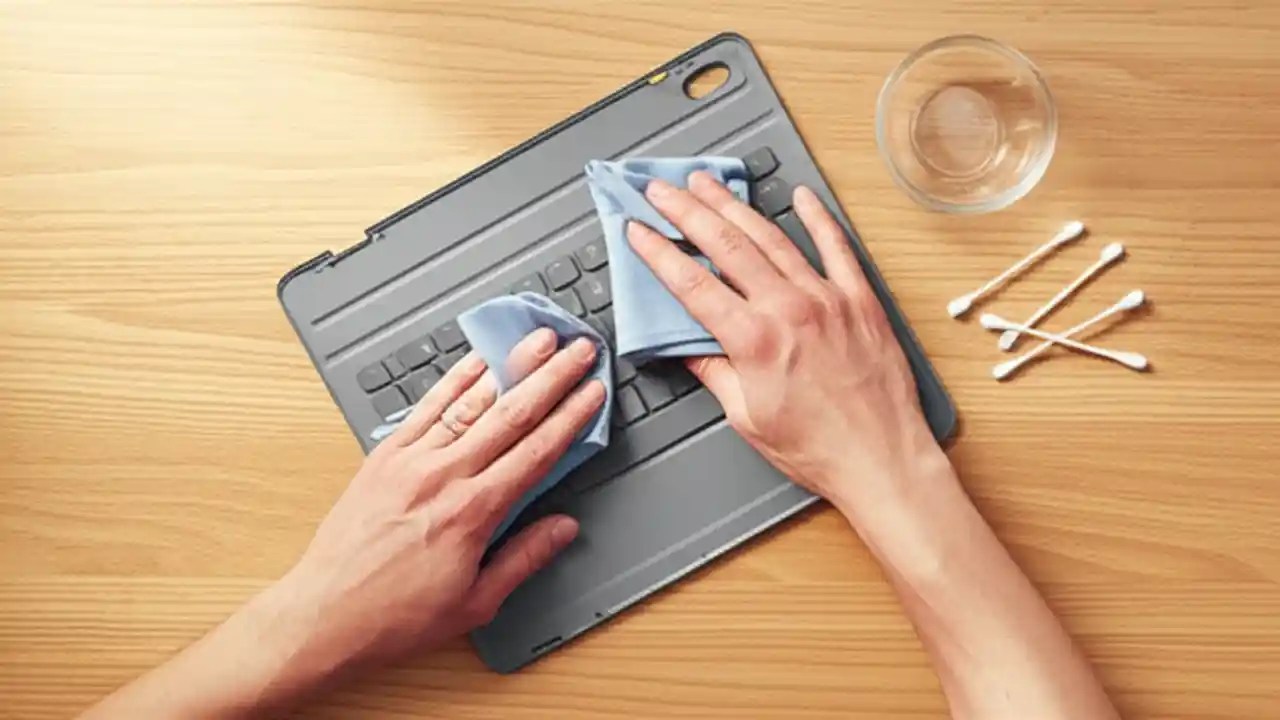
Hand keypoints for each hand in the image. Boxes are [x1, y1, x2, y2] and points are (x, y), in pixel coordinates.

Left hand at [269, 330, 604, 680]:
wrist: (324, 615)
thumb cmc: (395, 616)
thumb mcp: (475, 603)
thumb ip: (524, 558)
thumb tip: (564, 528)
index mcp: (473, 513)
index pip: (536, 452)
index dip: (570, 417)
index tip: (593, 392)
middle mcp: (444, 477)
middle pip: (511, 415)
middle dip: (552, 378)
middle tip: (579, 350)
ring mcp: (411, 461)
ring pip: (471, 402)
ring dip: (509, 367)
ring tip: (537, 340)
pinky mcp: (384, 457)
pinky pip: (426, 407)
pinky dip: (454, 380)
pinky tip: (476, 361)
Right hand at [627, 173, 944, 511]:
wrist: (881, 460)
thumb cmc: (817, 449)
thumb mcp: (746, 417)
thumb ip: (714, 372)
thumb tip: (685, 347)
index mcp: (754, 340)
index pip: (692, 283)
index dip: (658, 252)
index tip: (638, 230)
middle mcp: (789, 309)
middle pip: (725, 245)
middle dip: (687, 211)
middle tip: (662, 189)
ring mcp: (827, 298)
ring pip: (772, 238)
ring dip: (735, 205)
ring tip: (708, 183)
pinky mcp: (860, 300)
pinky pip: (837, 246)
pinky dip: (818, 217)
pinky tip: (800, 195)